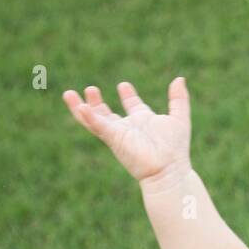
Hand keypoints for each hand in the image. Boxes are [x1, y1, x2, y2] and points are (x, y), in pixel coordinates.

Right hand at [62, 77, 191, 187]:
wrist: (169, 170)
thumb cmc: (175, 149)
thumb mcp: (179, 118)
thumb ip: (179, 99)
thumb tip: (179, 79)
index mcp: (144, 121)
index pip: (132, 106)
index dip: (128, 95)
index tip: (123, 85)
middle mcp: (129, 128)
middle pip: (106, 113)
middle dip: (96, 102)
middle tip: (90, 89)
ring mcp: (119, 134)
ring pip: (94, 120)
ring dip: (80, 108)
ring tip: (69, 94)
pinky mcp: (114, 138)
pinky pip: (97, 126)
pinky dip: (87, 116)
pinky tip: (80, 107)